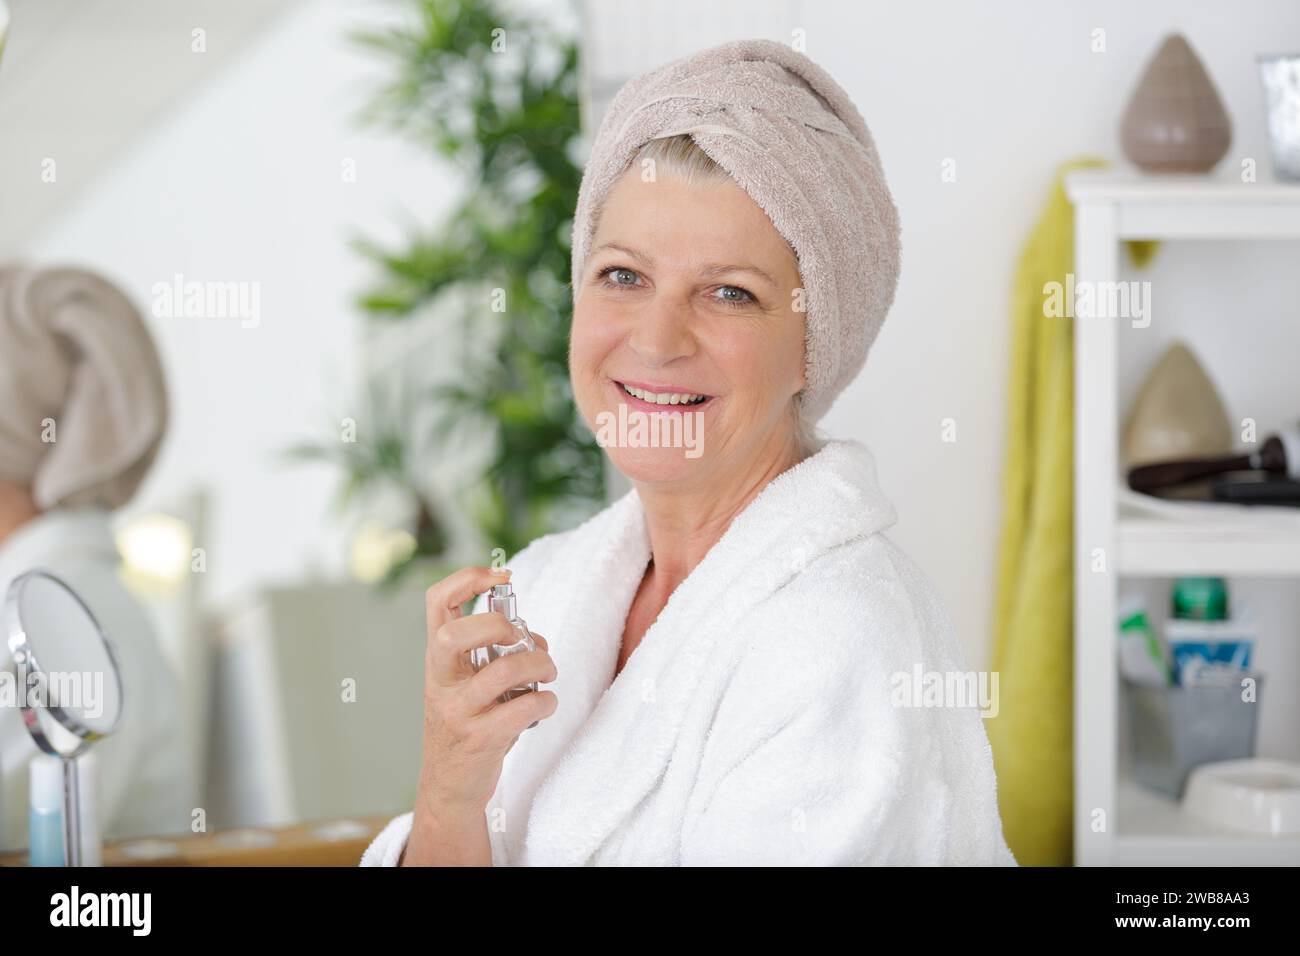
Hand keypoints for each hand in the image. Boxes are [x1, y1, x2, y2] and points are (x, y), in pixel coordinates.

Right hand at [416, 566, 557, 815]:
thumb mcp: (466, 682)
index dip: (467, 579)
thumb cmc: (468, 723)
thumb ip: (490, 654)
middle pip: (453, 635)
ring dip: (539, 664)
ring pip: (502, 672)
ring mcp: (458, 712)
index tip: (501, 576)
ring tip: (549, 672)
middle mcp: (441, 682)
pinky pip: (523, 709)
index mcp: (438, 660)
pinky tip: (545, 703)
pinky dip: (545, 700)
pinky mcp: (481, 739)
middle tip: (520, 639)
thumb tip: (530, 636)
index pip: (436, 603)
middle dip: (498, 626)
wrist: (450, 786)